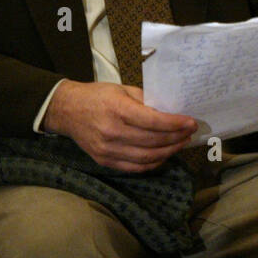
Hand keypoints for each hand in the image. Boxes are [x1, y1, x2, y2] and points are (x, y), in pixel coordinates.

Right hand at [43, 79, 197, 171]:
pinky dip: (153, 163)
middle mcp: (112, 132)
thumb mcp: (123, 89)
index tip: (191, 123)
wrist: (66, 110)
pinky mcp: (103, 160)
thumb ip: (146, 100)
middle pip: (152, 141)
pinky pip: (134, 167)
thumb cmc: (97, 96)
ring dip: (168, 152)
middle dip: (176, 138)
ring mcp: (107, 149)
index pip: (153, 121)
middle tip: (189, 133)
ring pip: (146, 157)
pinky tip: (164, 155)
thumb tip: (171, 111)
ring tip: (181, 143)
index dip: (175, 124)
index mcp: (117, 109)